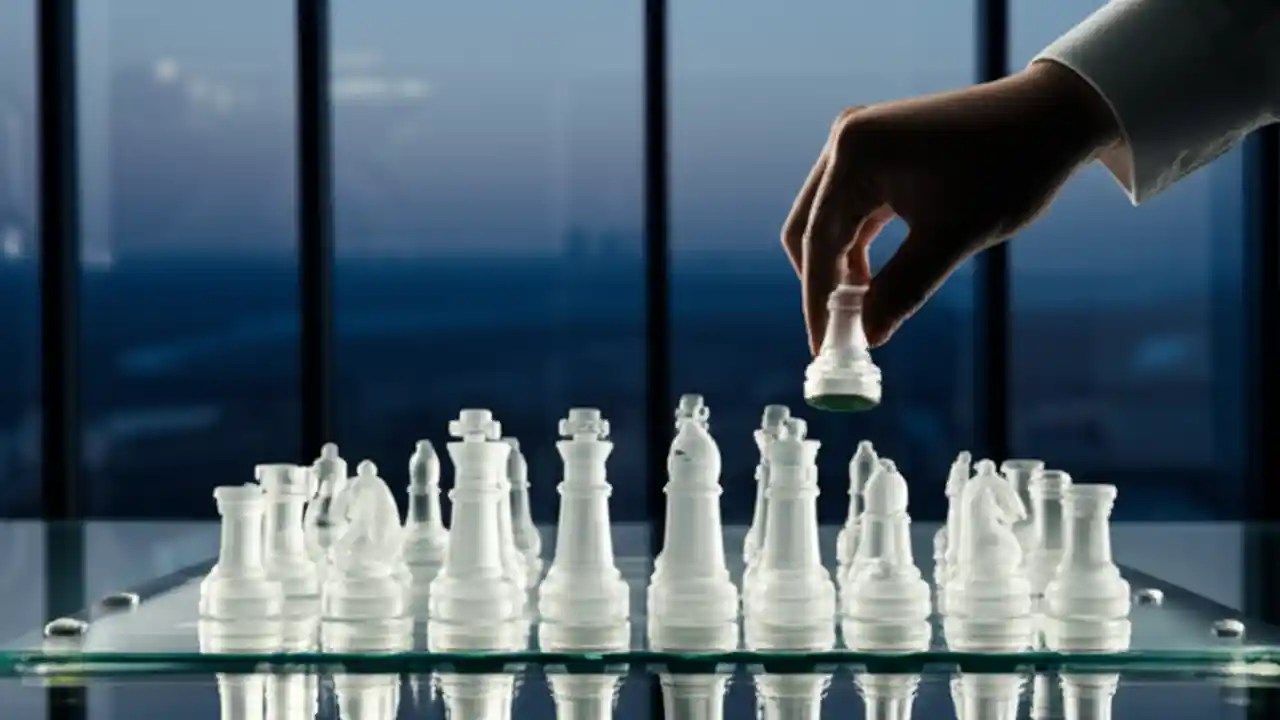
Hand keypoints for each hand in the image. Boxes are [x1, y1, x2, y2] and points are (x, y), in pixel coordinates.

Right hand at [781, 60, 1119, 352]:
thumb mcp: (953, 238)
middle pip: (809, 228)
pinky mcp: (880, 150)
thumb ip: (903, 289)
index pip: (818, 241)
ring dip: (842, 268)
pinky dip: (859, 247)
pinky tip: (876, 282)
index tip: (823, 348)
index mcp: (856, 155)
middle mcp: (846, 141)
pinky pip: (854, 209)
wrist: (1054, 115)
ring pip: (829, 221)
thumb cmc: (1009, 169)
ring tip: (863, 313)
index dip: (818, 300)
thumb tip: (868, 336)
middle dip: (823, 284)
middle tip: (840, 334)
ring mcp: (862, 143)